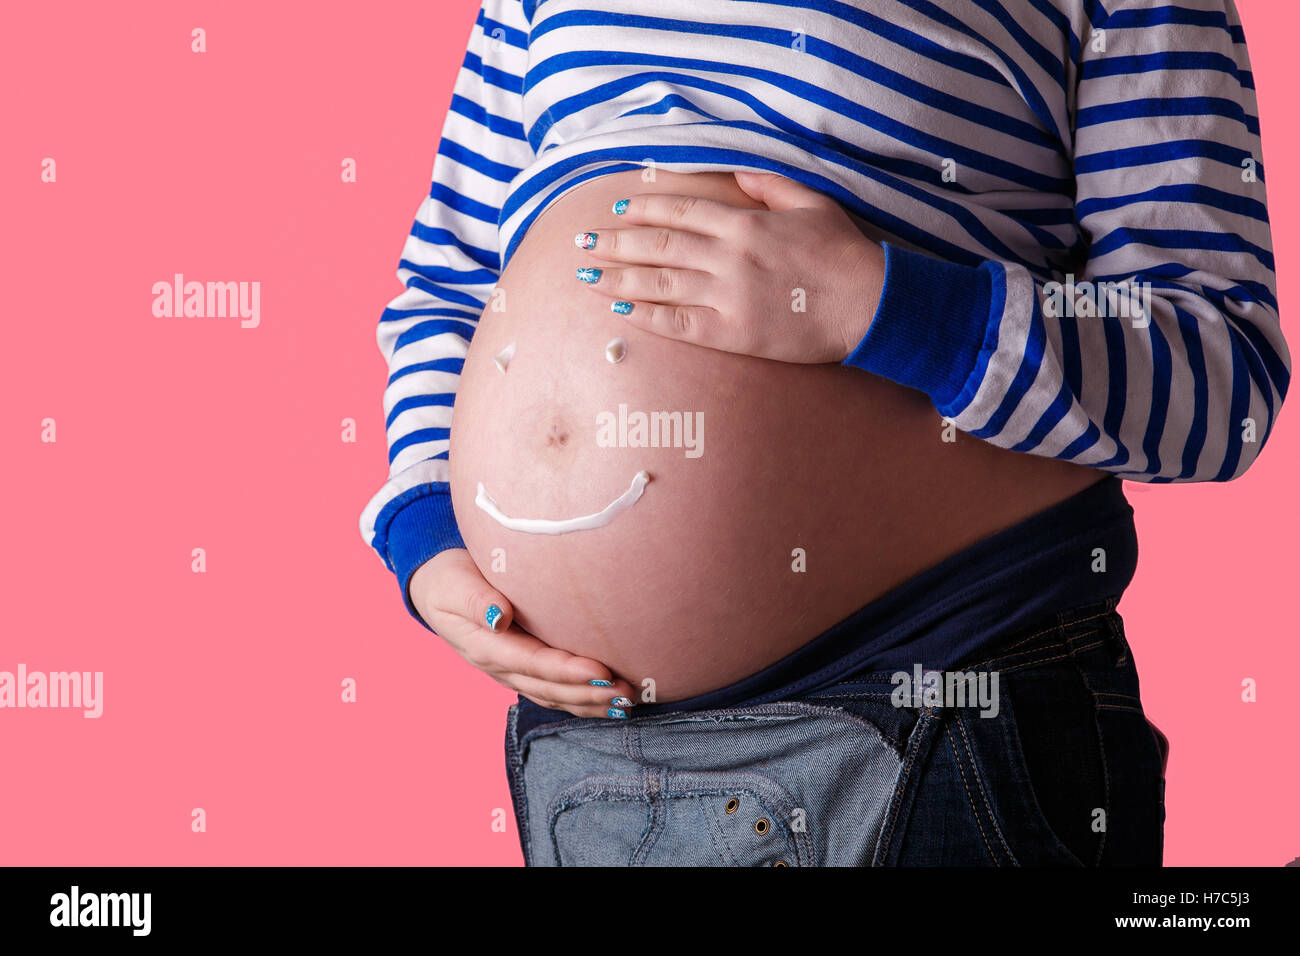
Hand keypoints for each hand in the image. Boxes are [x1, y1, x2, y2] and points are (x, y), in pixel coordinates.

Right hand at [409, 549, 636, 717]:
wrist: (436, 589)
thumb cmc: (449, 579)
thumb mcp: (454, 584)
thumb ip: (476, 600)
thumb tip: (499, 616)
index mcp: (485, 647)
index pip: (532, 662)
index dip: (567, 670)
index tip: (601, 670)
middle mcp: (500, 668)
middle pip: (548, 688)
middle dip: (588, 693)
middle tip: (627, 692)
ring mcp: (511, 673)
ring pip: (554, 696)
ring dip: (590, 703)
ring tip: (627, 703)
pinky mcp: (522, 671)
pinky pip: (554, 693)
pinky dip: (582, 700)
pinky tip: (609, 703)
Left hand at [576, 171, 885, 362]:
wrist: (868, 305)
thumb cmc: (843, 254)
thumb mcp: (810, 203)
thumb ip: (768, 184)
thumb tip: (733, 172)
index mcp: (744, 222)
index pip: (679, 210)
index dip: (643, 208)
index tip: (615, 208)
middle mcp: (727, 256)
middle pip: (657, 244)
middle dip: (614, 241)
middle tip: (581, 240)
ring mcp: (726, 296)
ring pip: (658, 281)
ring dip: (616, 276)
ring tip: (584, 275)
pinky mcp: (731, 333)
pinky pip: (677, 322)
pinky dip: (645, 313)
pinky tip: (619, 307)